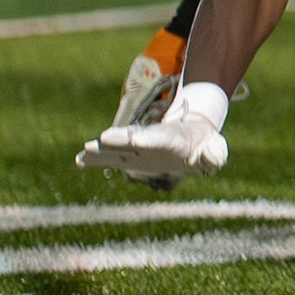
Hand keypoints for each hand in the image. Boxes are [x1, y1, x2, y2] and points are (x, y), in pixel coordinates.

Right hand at [78, 86, 227, 180]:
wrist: (192, 134)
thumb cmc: (204, 146)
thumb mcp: (213, 151)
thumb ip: (214, 155)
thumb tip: (210, 158)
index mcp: (173, 140)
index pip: (160, 138)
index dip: (148, 139)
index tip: (135, 140)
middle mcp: (151, 140)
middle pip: (133, 138)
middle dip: (119, 139)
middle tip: (103, 139)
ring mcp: (138, 147)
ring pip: (118, 147)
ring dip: (103, 149)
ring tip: (85, 152)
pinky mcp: (129, 154)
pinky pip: (111, 156)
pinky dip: (96, 157)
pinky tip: (80, 160)